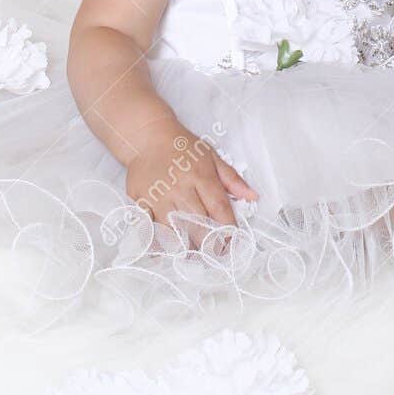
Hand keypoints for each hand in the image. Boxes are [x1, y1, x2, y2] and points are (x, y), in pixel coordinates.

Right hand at [125, 116, 258, 249]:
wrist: (148, 137)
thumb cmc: (182, 147)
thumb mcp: (212, 157)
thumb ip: (232, 179)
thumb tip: (252, 196)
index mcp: (201, 176)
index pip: (218, 207)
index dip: (227, 229)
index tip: (232, 244)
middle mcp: (180, 187)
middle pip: (197, 223)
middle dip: (208, 243)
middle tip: (214, 256)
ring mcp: (159, 196)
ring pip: (174, 230)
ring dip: (185, 247)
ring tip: (193, 257)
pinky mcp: (140, 200)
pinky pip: (148, 227)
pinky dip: (156, 241)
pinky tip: (165, 250)